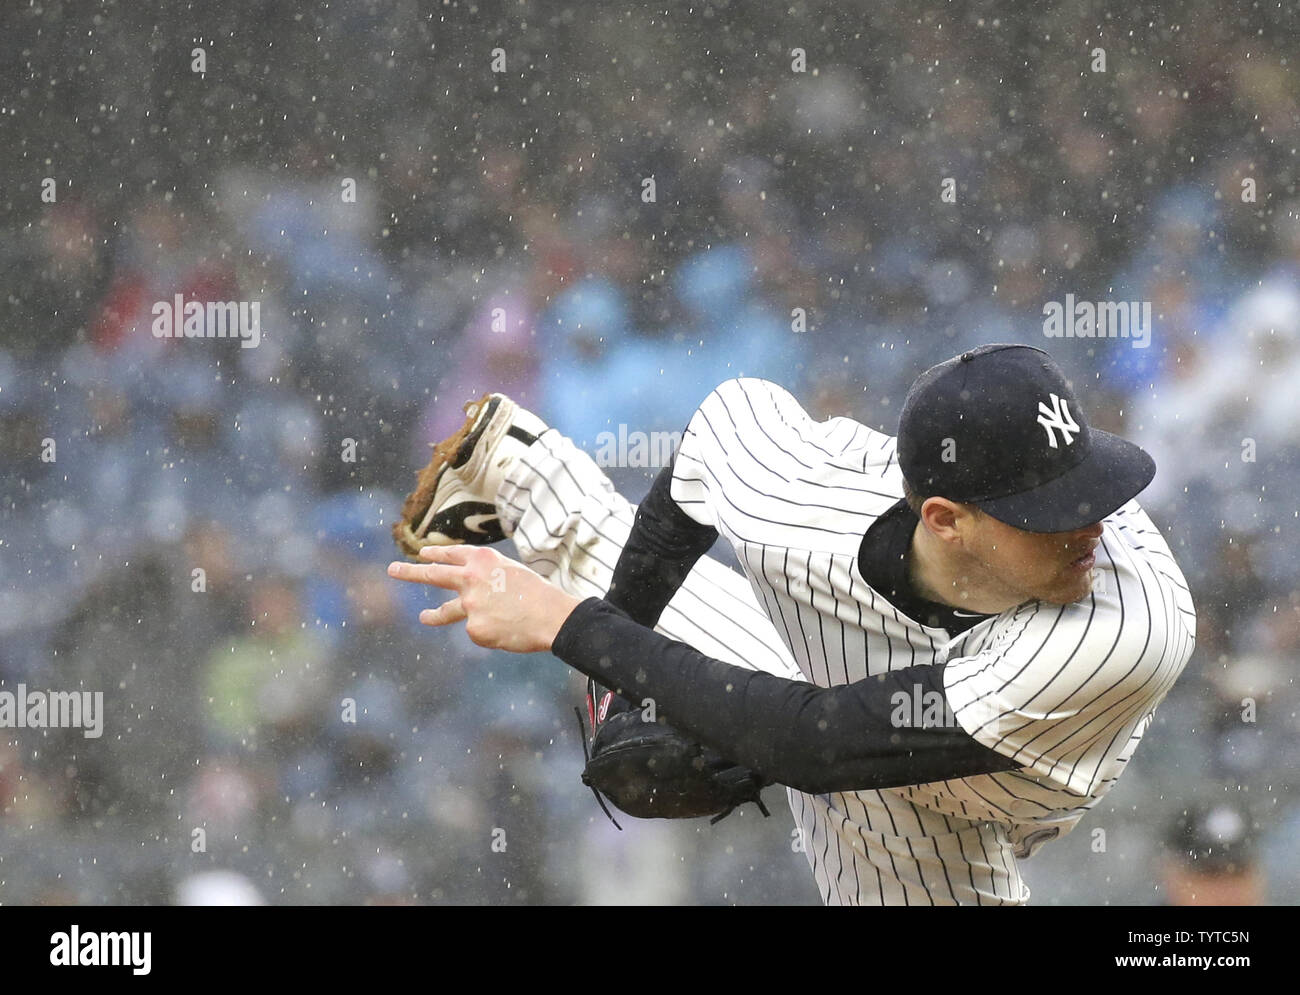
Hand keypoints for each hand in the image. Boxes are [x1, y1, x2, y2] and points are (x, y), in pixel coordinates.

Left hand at [386, 545, 581, 652]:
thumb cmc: (538, 594)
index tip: (423, 553)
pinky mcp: (473, 629)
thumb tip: (468, 593)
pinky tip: (506, 631)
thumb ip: (487, 578)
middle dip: (410, 573)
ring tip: (423, 617)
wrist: (552, 617)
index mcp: (482, 560)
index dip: (436, 554)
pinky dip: (491, 632)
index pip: (452, 554)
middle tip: (392, 569)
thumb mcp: (512, 572)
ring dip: (433, 615)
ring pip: (445, 611)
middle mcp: (470, 579)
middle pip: (433, 575)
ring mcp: (469, 605)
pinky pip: (477, 631)